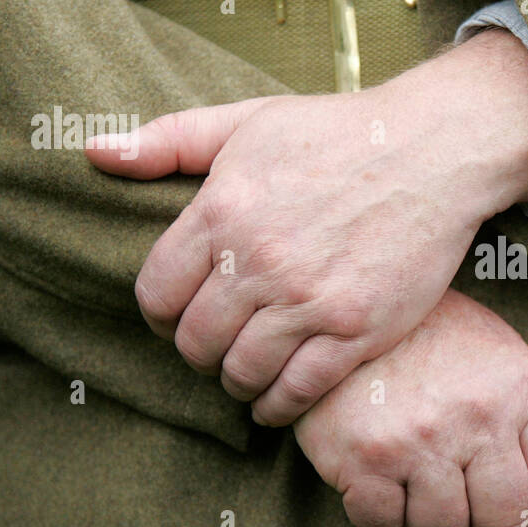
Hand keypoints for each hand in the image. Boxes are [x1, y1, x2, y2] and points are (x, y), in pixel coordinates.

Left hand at [85, 28, 527, 425]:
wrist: (433, 150)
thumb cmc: (338, 133)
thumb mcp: (247, 121)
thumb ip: (169, 140)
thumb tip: (94, 152)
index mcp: (222, 212)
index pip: (156, 293)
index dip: (159, 314)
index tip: (176, 318)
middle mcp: (259, 262)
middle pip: (195, 340)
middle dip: (196, 351)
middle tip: (213, 349)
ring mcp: (310, 301)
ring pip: (242, 372)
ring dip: (235, 381)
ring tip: (244, 374)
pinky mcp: (357, 330)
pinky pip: (298, 390)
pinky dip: (278, 405)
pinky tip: (276, 400)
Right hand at [293, 289, 527, 526]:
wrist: (346, 307)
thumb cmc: (428, 336)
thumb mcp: (497, 356)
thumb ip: (525, 420)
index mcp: (522, 390)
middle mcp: (477, 418)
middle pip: (502, 521)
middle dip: (483, 523)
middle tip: (458, 494)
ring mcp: (420, 441)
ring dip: (430, 517)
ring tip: (414, 474)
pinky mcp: (364, 459)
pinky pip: (384, 524)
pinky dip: (381, 512)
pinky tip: (376, 474)